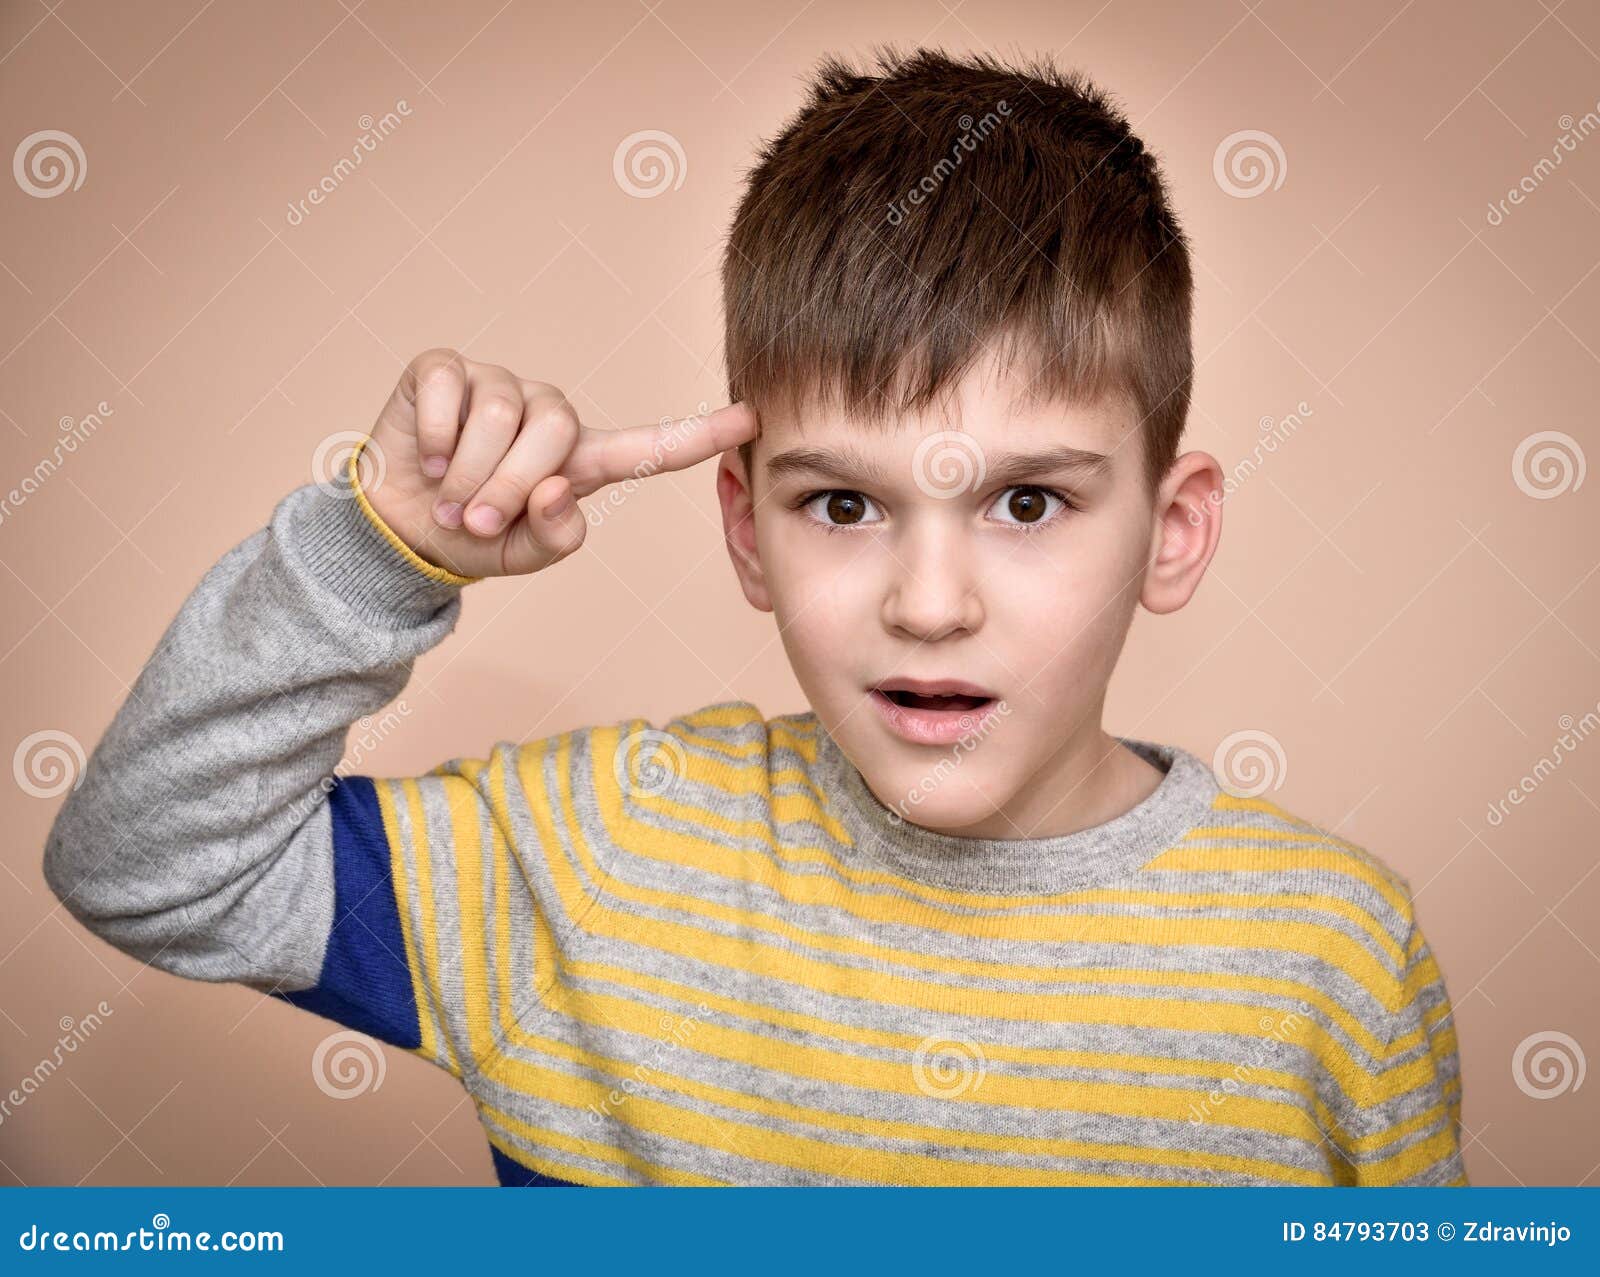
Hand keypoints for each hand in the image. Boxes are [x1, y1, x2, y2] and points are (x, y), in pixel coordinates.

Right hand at [361, 347, 757, 578]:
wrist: (399, 527)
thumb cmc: (471, 536)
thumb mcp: (521, 554)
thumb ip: (555, 534)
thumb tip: (557, 488)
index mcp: (579, 460)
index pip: (647, 447)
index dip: (698, 436)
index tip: (751, 420)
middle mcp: (546, 413)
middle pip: (554, 430)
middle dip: (509, 486)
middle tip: (476, 520)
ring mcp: (498, 384)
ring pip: (499, 415)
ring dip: (465, 472)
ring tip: (448, 493)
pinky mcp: (447, 368)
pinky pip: (449, 393)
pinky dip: (432, 440)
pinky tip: (425, 458)